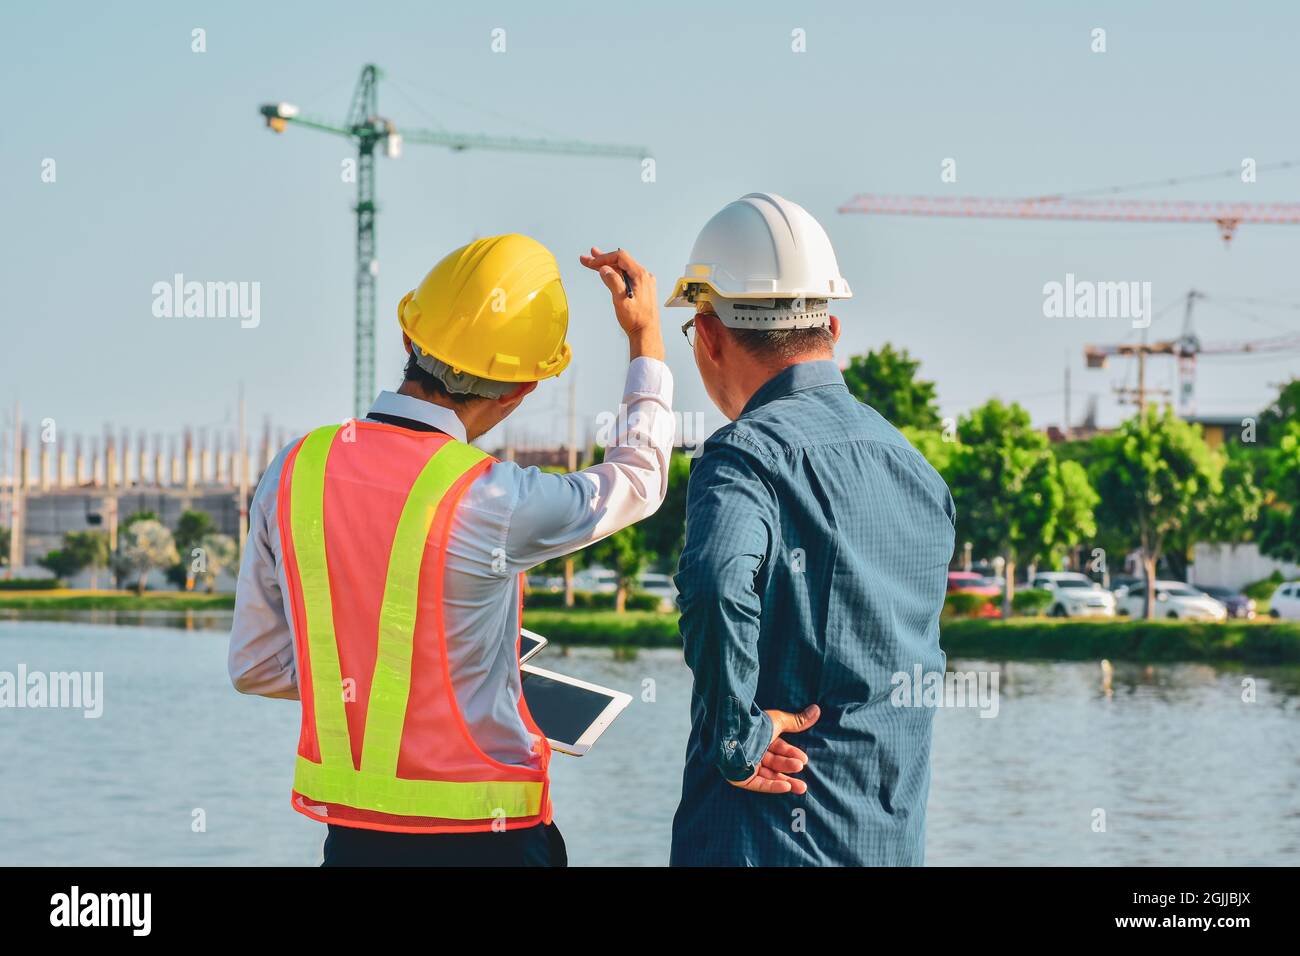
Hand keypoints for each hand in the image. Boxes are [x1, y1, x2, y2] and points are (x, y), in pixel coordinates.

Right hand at [579, 246, 663, 360]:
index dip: (604, 258)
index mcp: (640, 275)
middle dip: (603, 260)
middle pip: (621, 262)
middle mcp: (644, 276)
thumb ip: (613, 281)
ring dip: (608, 266)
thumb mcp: (621, 300)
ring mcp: (644, 282)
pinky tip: (607, 273)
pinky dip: (615, 274)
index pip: (620, 257)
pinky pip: (627, 276)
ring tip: (594, 263)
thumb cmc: (636, 319)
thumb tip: (604, 269)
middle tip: (588, 257)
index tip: (592, 262)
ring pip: (623, 269)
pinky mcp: (642, 289)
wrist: (646, 333)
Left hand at [728, 704, 820, 794]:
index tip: (804, 759)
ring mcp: (747, 766)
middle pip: (775, 763)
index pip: (779, 748)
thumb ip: (797, 721)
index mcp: (760, 739)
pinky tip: (786, 787)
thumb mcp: (778, 721)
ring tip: (802, 787)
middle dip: (790, 767)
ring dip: (786, 781)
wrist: (735, 733)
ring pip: (769, 776)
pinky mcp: (741, 778)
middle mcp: (754, 752)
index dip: (792, 754)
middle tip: (802, 770)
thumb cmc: (755, 725)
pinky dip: (773, 786)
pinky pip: (759, 784)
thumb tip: (817, 709)